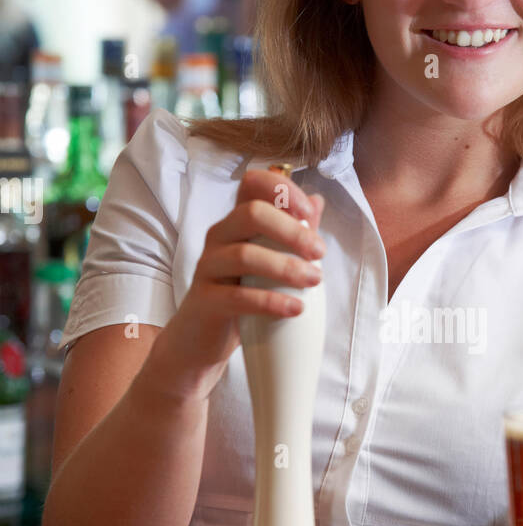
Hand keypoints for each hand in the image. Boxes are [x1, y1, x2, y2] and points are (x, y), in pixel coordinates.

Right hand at [147, 168, 326, 402]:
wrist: (200, 341)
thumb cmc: (240, 296)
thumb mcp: (269, 261)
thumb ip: (291, 233)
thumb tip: (318, 201)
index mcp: (236, 222)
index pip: (252, 184)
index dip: (282, 189)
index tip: (309, 212)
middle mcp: (219, 237)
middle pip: (251, 213)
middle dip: (292, 231)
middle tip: (319, 253)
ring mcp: (208, 268)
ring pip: (244, 255)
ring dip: (286, 267)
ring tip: (313, 281)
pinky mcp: (205, 301)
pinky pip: (237, 297)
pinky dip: (271, 302)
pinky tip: (295, 309)